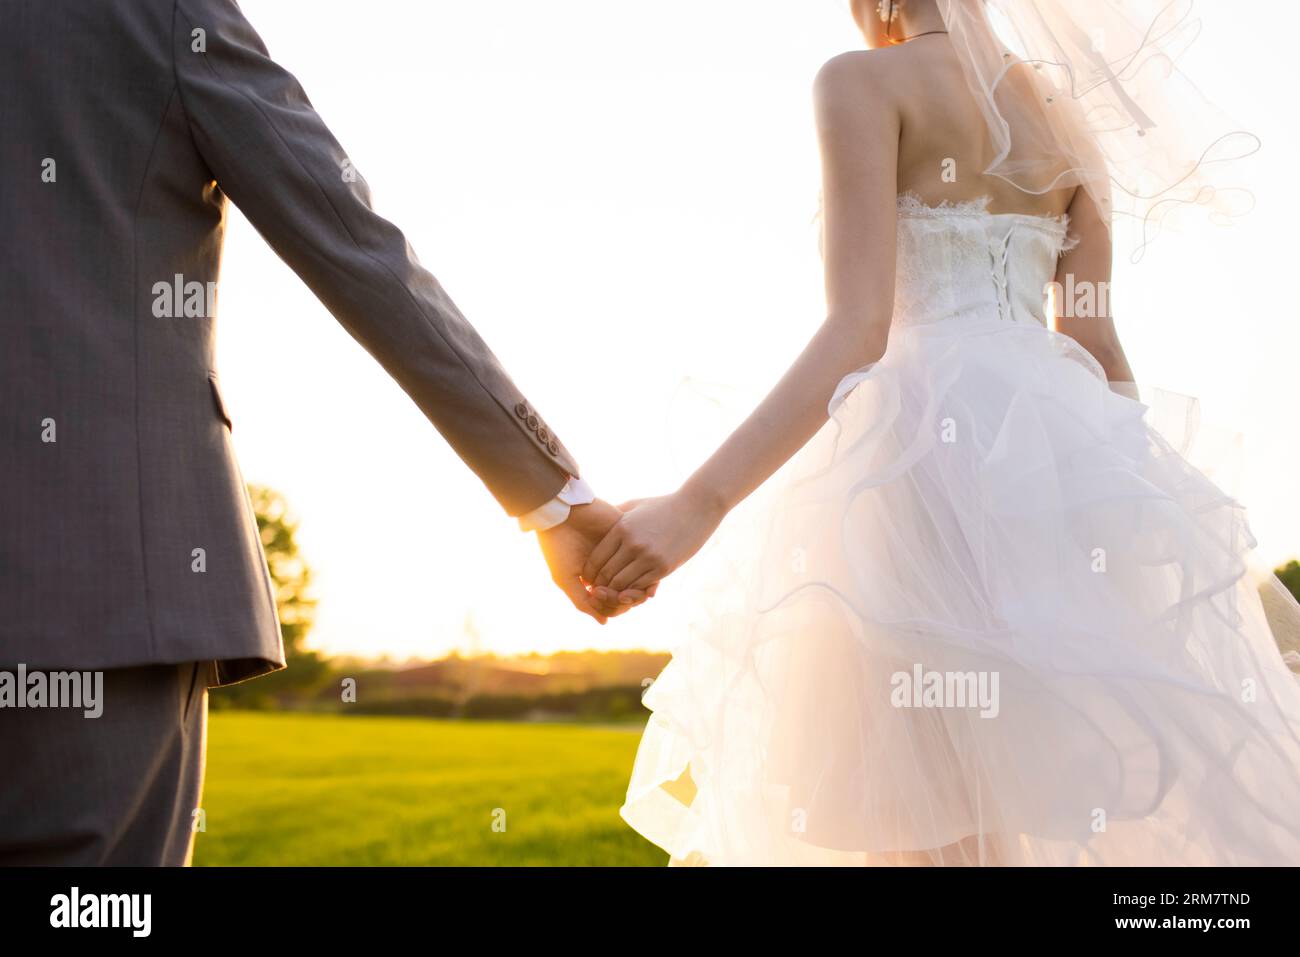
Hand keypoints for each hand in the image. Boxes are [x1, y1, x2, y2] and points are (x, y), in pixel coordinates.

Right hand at [536, 499, 652, 623]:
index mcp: (595, 578)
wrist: (560, 515)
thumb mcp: (566, 578)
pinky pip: (644, 563)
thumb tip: (605, 621)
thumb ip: (583, 601)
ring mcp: (621, 555)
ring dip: (635, 592)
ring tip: (625, 592)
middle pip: (628, 593)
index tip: (602, 604)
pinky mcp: (630, 541)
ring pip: (638, 580)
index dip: (611, 608)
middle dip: (624, 601)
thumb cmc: (557, 547)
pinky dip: (644, 576)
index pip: (612, 601)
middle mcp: (610, 568)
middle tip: (618, 598)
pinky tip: (639, 581)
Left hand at [582, 487, 724, 594]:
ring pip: (621, 584)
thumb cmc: (663, 506)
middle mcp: (632, 543)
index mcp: (621, 528)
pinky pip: (640, 587)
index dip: (588, 573)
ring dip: (614, 592)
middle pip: (606, 574)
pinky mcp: (663, 567)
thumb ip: (614, 515)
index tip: (588, 578)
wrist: (696, 507)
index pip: (596, 558)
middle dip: (599, 586)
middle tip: (596, 591)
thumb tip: (594, 520)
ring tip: (611, 594)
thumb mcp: (634, 506)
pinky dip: (632, 592)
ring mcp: (648, 556)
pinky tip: (630, 592)